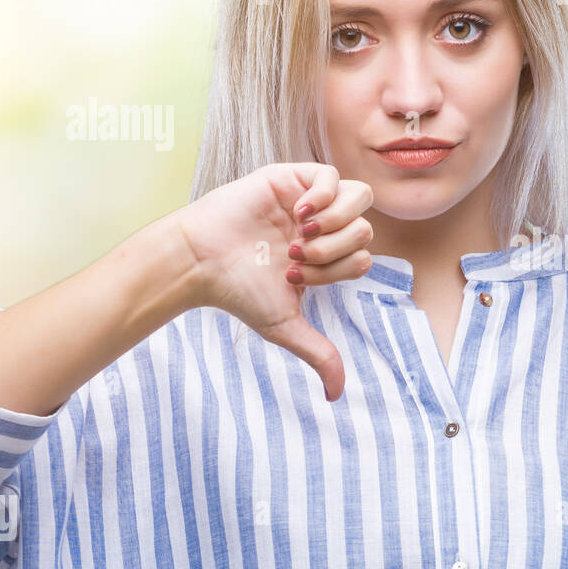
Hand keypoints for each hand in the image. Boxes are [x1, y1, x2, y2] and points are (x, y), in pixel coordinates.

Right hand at [174, 162, 373, 400]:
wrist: (201, 261)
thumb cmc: (238, 291)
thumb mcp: (284, 326)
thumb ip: (318, 354)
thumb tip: (336, 394)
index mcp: (326, 257)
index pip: (362, 258)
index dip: (337, 271)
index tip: (295, 276)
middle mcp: (322, 227)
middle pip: (366, 229)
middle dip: (334, 249)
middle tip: (294, 256)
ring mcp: (309, 200)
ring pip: (360, 198)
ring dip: (335, 222)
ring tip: (299, 233)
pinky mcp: (291, 176)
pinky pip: (333, 174)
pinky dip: (324, 195)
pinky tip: (297, 212)